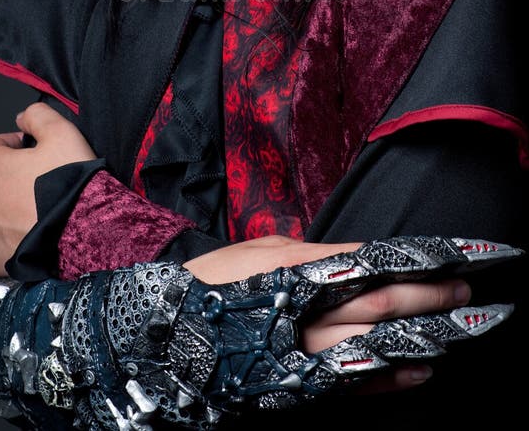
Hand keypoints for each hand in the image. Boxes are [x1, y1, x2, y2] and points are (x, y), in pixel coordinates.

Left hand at [0, 102, 95, 276]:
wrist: (83, 232)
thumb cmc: (71, 183)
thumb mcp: (63, 132)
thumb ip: (38, 116)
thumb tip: (23, 118)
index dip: (17, 144)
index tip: (36, 151)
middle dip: (14, 176)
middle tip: (44, 180)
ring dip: (11, 207)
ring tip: (42, 209)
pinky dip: (8, 238)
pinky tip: (31, 232)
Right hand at [184, 235, 472, 393]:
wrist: (168, 337)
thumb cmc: (217, 283)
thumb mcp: (269, 252)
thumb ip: (321, 254)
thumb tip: (368, 256)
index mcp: (303, 271)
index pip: (380, 259)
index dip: (428, 257)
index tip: (469, 253)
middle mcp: (310, 312)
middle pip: (387, 302)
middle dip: (436, 295)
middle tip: (472, 290)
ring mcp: (307, 355)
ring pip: (381, 343)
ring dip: (428, 334)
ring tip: (466, 327)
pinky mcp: (301, 389)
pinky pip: (358, 384)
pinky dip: (395, 377)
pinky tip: (425, 369)